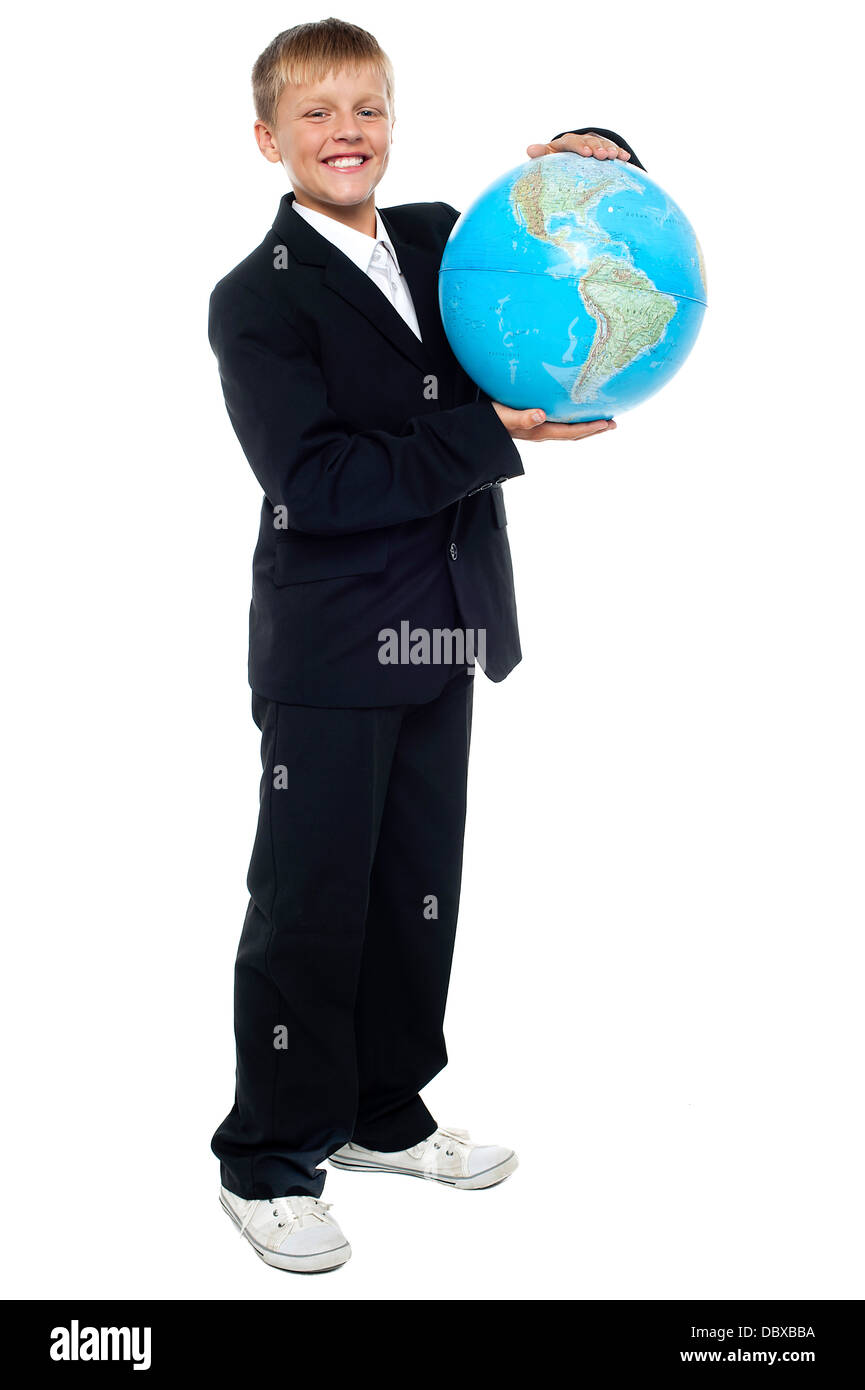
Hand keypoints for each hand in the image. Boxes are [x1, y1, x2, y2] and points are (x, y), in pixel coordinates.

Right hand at [491, 401, 615, 440]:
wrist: (479, 429)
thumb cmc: (490, 420)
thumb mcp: (504, 416)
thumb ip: (522, 417)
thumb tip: (541, 414)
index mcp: (539, 431)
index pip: (571, 431)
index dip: (589, 428)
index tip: (607, 423)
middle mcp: (542, 432)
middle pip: (574, 434)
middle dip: (594, 430)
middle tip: (613, 424)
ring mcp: (538, 430)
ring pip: (568, 430)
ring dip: (585, 427)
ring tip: (601, 421)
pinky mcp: (534, 424)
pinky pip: (559, 424)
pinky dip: (572, 421)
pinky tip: (573, 412)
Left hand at [526, 132, 630, 160]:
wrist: (569, 158)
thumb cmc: (556, 162)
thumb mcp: (548, 158)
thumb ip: (542, 154)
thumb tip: (529, 150)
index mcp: (566, 142)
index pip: (572, 141)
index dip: (580, 147)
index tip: (586, 154)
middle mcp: (581, 140)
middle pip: (590, 141)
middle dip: (597, 148)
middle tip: (603, 156)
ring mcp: (594, 144)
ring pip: (602, 144)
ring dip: (609, 149)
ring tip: (614, 157)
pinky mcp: (604, 149)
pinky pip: (612, 149)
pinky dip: (619, 153)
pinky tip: (625, 158)